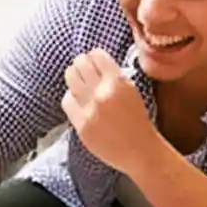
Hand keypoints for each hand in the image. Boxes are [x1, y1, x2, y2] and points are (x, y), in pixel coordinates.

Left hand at [61, 49, 161, 174]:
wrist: (138, 150)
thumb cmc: (137, 120)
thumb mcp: (131, 90)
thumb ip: (113, 76)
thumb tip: (94, 62)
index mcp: (118, 83)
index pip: (96, 55)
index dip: (94, 55)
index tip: (94, 58)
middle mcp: (101, 94)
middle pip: (79, 64)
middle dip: (81, 63)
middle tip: (84, 67)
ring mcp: (89, 110)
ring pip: (70, 79)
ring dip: (74, 76)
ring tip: (78, 80)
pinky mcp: (80, 124)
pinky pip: (67, 101)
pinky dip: (71, 97)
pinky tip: (77, 99)